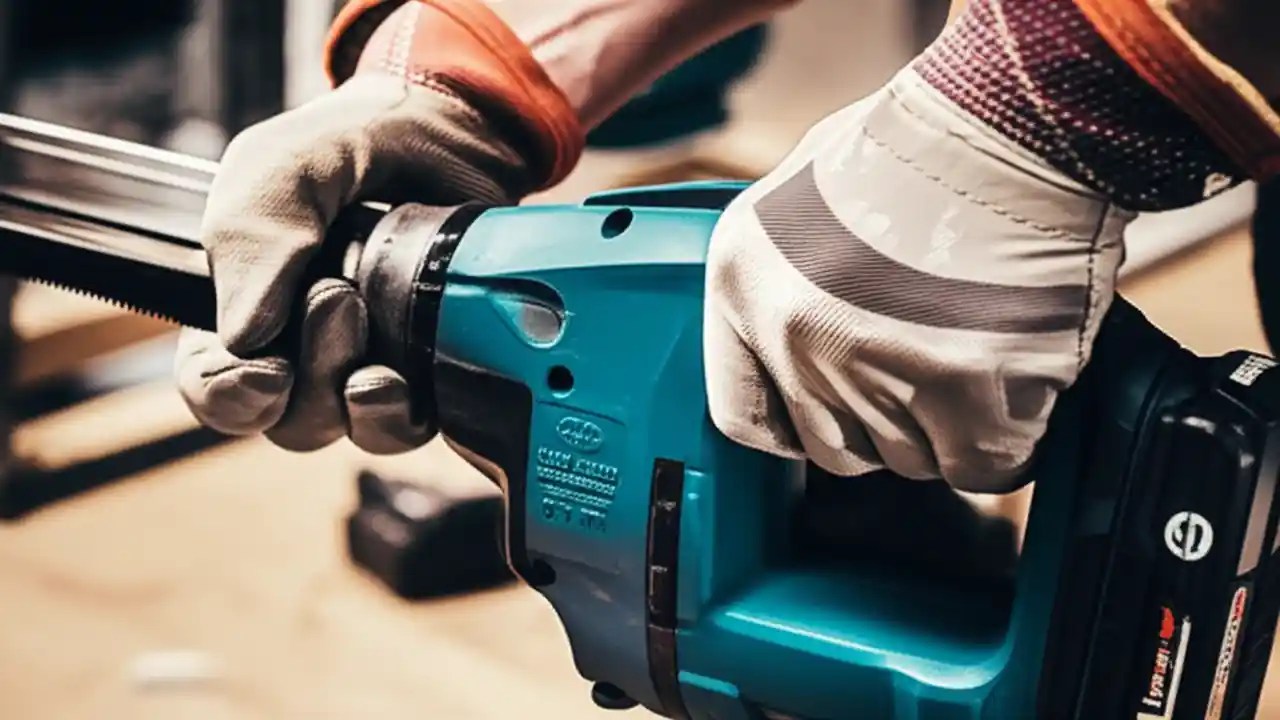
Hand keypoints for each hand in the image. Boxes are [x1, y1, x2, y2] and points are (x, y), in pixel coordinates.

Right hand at [174, 73, 535, 454]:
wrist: (448, 132)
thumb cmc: (348, 149)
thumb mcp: (283, 166)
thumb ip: (252, 236)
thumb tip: (245, 338)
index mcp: (244, 311)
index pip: (215, 391)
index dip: (230, 396)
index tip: (266, 370)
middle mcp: (306, 353)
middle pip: (289, 423)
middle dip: (312, 374)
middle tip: (338, 295)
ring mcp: (373, 367)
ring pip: (354, 431)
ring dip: (361, 395)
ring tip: (375, 320)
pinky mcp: (432, 373)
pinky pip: (414, 425)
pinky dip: (409, 409)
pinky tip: (416, 369)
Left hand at [703, 68, 1133, 491]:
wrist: (1010, 115)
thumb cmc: (917, 139)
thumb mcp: (804, 188)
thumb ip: (790, 274)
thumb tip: (808, 329)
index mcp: (743, 282)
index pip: (745, 416)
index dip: (799, 424)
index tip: (836, 414)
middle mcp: (794, 335)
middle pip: (837, 448)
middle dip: (886, 422)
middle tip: (929, 368)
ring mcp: (874, 366)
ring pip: (912, 460)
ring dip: (949, 427)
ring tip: (979, 349)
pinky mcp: (962, 389)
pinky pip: (982, 466)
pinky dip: (1008, 439)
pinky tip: (1019, 383)